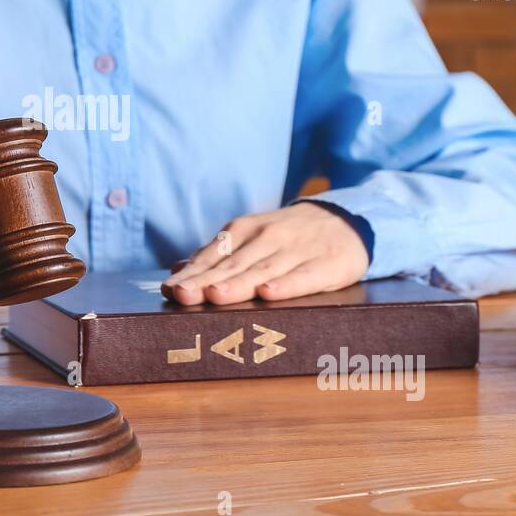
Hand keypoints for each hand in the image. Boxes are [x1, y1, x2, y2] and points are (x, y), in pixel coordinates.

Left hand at [161, 203, 368, 305]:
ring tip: (215, 295)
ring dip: (238, 283)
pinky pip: (304, 276)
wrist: (346, 220)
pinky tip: (268, 293)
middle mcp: (267, 238)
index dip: (191, 274)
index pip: (213, 255)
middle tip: (182, 295)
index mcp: (245, 231)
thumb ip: (220, 254)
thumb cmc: (289, 237)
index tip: (170, 290)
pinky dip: (286, 285)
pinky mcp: (326, 264)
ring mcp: (297, 250)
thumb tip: (180, 270)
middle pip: (233, 264)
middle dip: (206, 280)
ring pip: (263, 270)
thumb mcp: (254, 237)